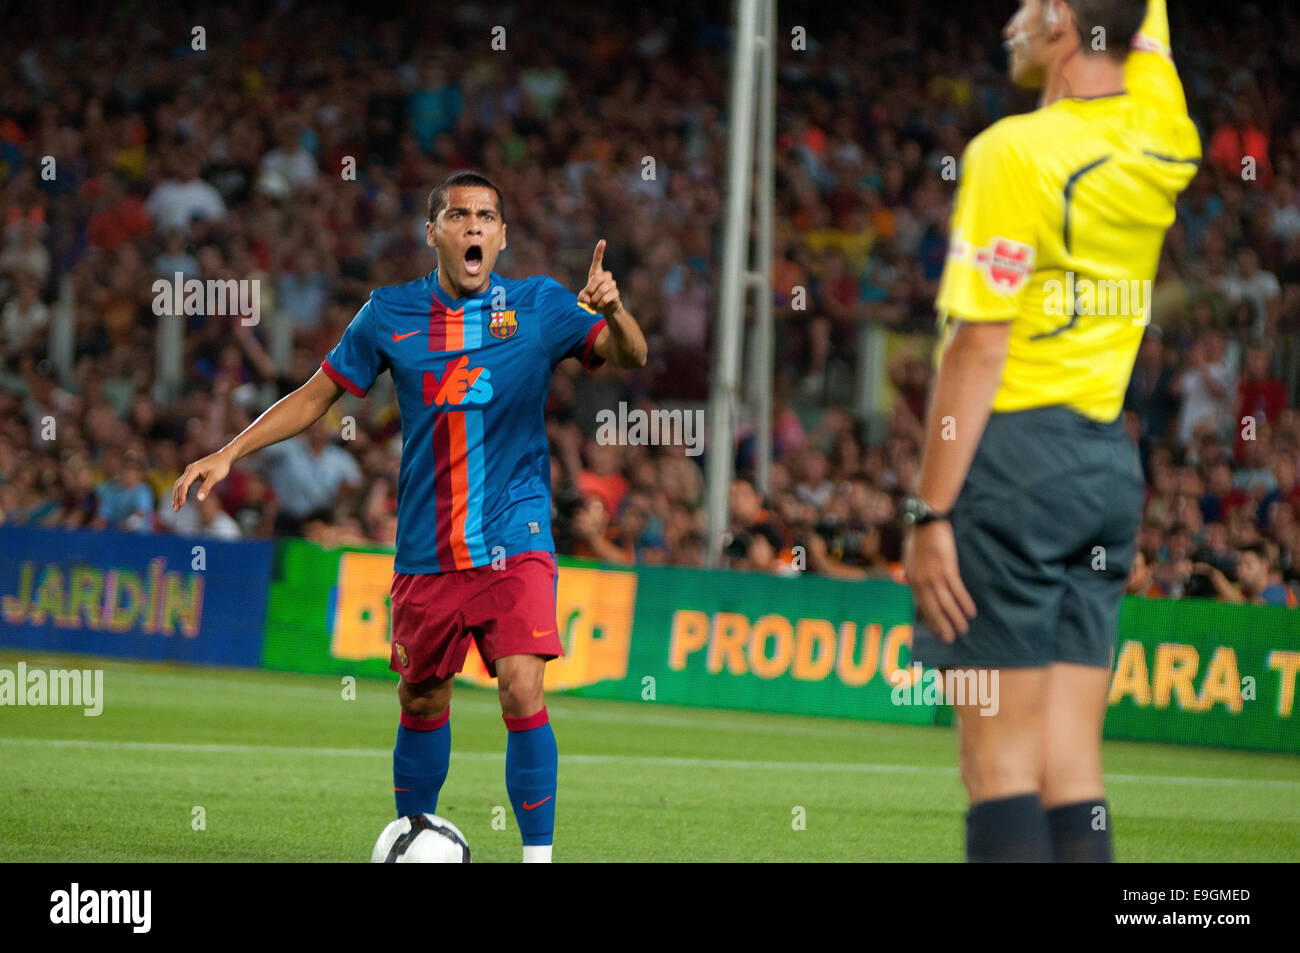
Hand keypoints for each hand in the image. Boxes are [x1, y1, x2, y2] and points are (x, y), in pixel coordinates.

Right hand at [172, 449, 232, 510]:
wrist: (224, 457)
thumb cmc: (221, 466)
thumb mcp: (215, 477)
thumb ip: (206, 487)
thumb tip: (199, 498)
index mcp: (193, 470)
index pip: (184, 484)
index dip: (182, 495)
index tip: (182, 505)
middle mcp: (189, 470)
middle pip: (179, 485)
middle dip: (177, 497)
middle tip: (176, 509)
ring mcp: (190, 471)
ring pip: (180, 484)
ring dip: (177, 495)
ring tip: (176, 506)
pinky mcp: (193, 473)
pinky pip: (184, 483)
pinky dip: (182, 491)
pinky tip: (182, 498)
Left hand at [578, 239, 620, 317]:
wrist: (605, 309)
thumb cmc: (592, 301)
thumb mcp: (583, 298)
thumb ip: (582, 297)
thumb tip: (587, 298)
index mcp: (596, 274)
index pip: (598, 260)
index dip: (599, 251)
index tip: (603, 241)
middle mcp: (605, 276)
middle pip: (597, 278)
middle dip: (590, 289)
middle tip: (587, 298)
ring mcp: (612, 284)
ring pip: (602, 289)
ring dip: (595, 299)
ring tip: (593, 303)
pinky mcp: (616, 292)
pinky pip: (607, 297)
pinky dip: (600, 304)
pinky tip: (599, 305)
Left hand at [903, 520, 976, 642]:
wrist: (927, 521)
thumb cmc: (919, 538)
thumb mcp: (910, 559)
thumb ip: (913, 575)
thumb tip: (915, 586)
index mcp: (912, 579)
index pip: (921, 605)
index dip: (929, 620)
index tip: (936, 632)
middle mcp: (921, 581)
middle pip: (933, 608)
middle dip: (942, 625)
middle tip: (950, 639)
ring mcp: (934, 576)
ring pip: (946, 603)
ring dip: (955, 618)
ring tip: (963, 630)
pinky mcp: (947, 568)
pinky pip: (957, 591)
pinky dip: (964, 603)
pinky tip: (971, 613)